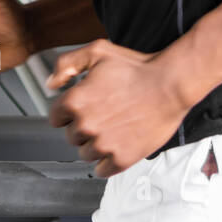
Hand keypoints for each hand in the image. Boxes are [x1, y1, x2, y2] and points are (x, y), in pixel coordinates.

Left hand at [46, 40, 190, 177]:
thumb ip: (67, 63)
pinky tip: (117, 146)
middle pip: (71, 137)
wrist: (170, 85)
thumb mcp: (97, 51)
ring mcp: (103, 144)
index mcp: (74, 101)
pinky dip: (107, 162)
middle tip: (104, 115)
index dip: (69, 112)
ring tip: (114, 128)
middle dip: (83, 127)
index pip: (56, 118)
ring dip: (95, 145)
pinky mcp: (121, 159)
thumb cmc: (136, 67)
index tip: (85, 107)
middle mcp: (85, 125)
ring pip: (85, 154)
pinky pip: (101, 170)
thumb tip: (50, 83)